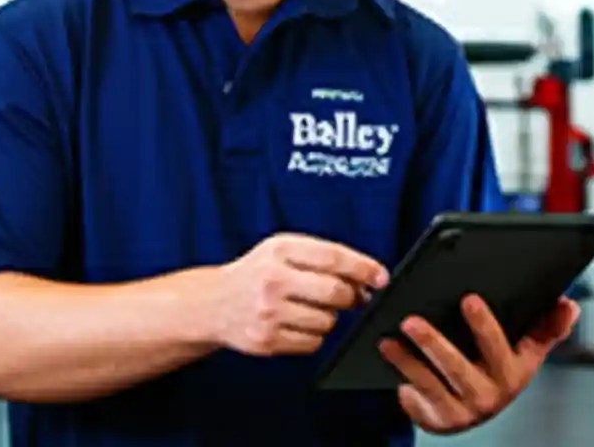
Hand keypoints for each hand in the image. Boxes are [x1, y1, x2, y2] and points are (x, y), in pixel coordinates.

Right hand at [207, 234, 388, 356]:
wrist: (212, 303)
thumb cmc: (257, 273)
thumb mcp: (283, 250)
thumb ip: (323, 257)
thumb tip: (367, 280)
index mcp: (280, 250)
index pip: (333, 257)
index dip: (363, 268)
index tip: (381, 277)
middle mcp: (273, 280)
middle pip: (335, 292)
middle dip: (350, 297)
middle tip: (349, 297)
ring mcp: (268, 313)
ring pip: (327, 321)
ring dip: (330, 318)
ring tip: (311, 309)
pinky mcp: (266, 341)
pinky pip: (312, 343)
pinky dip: (314, 336)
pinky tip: (297, 324)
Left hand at [379, 295, 579, 434]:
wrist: (471, 409)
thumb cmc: (499, 367)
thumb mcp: (527, 348)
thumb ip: (548, 325)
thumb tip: (569, 305)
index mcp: (515, 372)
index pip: (502, 347)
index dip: (485, 325)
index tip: (468, 298)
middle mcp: (491, 395)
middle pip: (460, 367)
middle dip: (437, 342)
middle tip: (414, 318)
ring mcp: (463, 409)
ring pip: (433, 379)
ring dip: (413, 355)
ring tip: (399, 328)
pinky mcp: (439, 417)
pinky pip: (417, 389)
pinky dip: (401, 366)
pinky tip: (386, 344)